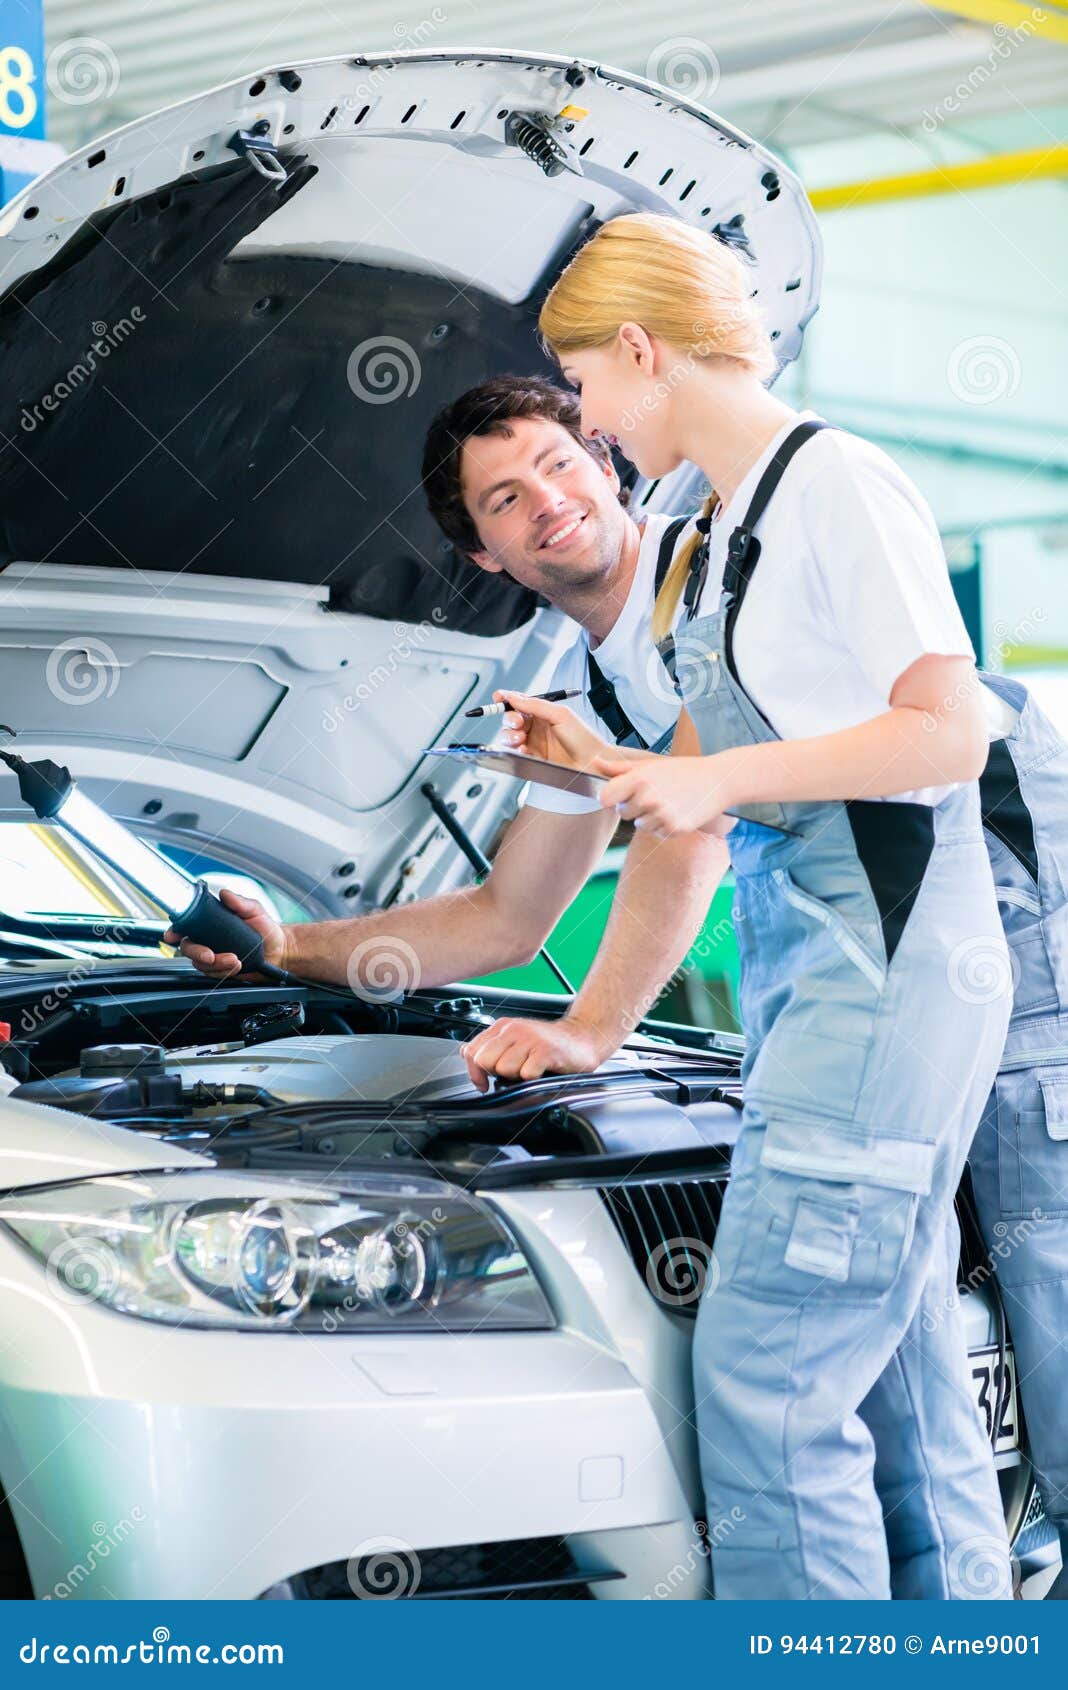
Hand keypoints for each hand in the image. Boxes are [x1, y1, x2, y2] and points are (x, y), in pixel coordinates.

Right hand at [163, 886, 287, 980]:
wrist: (279, 950)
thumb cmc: (265, 928)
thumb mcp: (254, 910)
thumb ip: (240, 902)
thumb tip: (225, 894)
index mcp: (210, 924)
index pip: (186, 926)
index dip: (174, 931)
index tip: (173, 935)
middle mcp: (208, 940)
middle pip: (188, 948)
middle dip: (197, 953)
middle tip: (211, 955)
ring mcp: (213, 956)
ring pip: (201, 964)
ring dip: (217, 964)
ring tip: (236, 959)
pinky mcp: (221, 970)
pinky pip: (214, 974)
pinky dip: (225, 971)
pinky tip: (237, 965)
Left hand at [459, 1013, 612, 1093]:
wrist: (582, 1039)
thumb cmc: (549, 1044)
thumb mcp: (515, 1040)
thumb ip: (490, 1046)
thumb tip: (465, 1052)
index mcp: (503, 1027)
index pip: (472, 1052)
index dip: (475, 1072)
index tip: (485, 1081)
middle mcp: (514, 1030)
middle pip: (485, 1062)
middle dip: (497, 1073)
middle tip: (514, 1072)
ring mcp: (530, 1039)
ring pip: (504, 1069)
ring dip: (517, 1076)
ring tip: (530, 1069)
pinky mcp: (546, 1051)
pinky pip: (526, 1074)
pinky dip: (533, 1079)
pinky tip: (541, 1071)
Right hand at [492, 691, 634, 770]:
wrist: (593, 763)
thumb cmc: (583, 738)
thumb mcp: (560, 715)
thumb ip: (535, 705)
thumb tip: (513, 696)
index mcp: (543, 712)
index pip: (520, 702)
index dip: (507, 699)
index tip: (498, 698)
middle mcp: (537, 726)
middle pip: (511, 719)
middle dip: (509, 719)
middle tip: (517, 723)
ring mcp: (534, 742)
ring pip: (510, 736)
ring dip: (509, 735)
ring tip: (520, 738)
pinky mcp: (534, 758)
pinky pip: (516, 752)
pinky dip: (516, 750)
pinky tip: (524, 750)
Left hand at [592, 752, 735, 837]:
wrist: (718, 781)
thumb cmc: (683, 771)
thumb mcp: (651, 766)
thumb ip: (620, 768)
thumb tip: (594, 762)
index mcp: (639, 778)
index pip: (604, 798)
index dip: (611, 798)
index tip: (620, 795)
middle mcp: (648, 797)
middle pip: (622, 813)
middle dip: (634, 806)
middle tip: (656, 793)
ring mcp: (662, 814)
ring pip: (640, 825)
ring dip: (650, 817)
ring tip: (670, 801)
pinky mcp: (674, 828)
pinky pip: (657, 834)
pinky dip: (665, 827)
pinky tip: (678, 812)